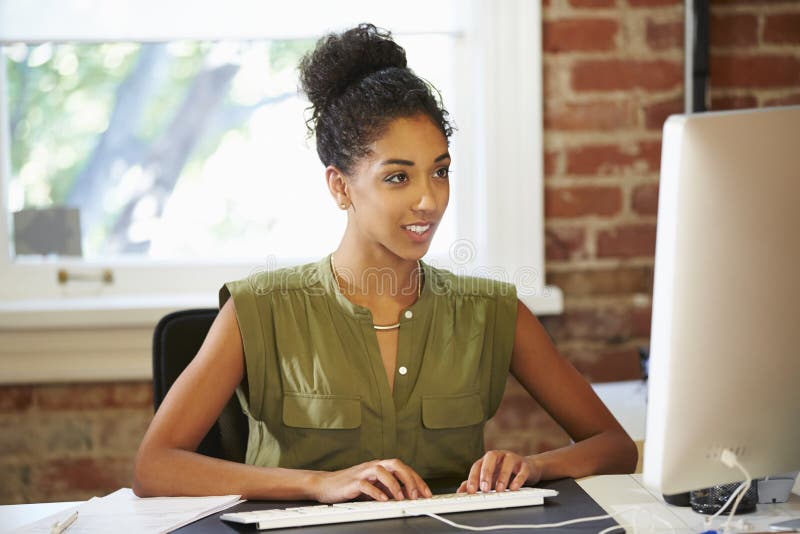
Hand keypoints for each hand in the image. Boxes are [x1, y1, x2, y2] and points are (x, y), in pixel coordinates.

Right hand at [311, 458, 431, 503]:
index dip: (417, 480)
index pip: (403, 468)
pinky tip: (383, 500)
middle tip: (416, 495)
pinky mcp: (352, 481)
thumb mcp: (374, 486)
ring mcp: (363, 472)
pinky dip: (376, 492)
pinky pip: (366, 484)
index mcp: (381, 466)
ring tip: (400, 498)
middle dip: (409, 479)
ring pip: (382, 471)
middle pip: (396, 465)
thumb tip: (407, 496)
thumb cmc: (350, 485)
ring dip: (394, 485)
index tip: (426, 493)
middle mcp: (373, 466)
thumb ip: (388, 488)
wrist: (326, 484)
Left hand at [457, 450, 541, 493]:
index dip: (473, 477)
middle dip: (486, 473)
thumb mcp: (489, 477)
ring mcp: (513, 458)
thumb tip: (460, 491)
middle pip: (490, 458)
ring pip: (507, 462)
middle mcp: (499, 456)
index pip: (478, 465)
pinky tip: (514, 488)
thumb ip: (474, 482)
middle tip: (484, 488)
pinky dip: (518, 479)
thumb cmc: (503, 472)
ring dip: (502, 476)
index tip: (471, 491)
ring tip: (499, 490)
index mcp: (488, 459)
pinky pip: (522, 470)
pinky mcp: (525, 465)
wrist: (526, 468)